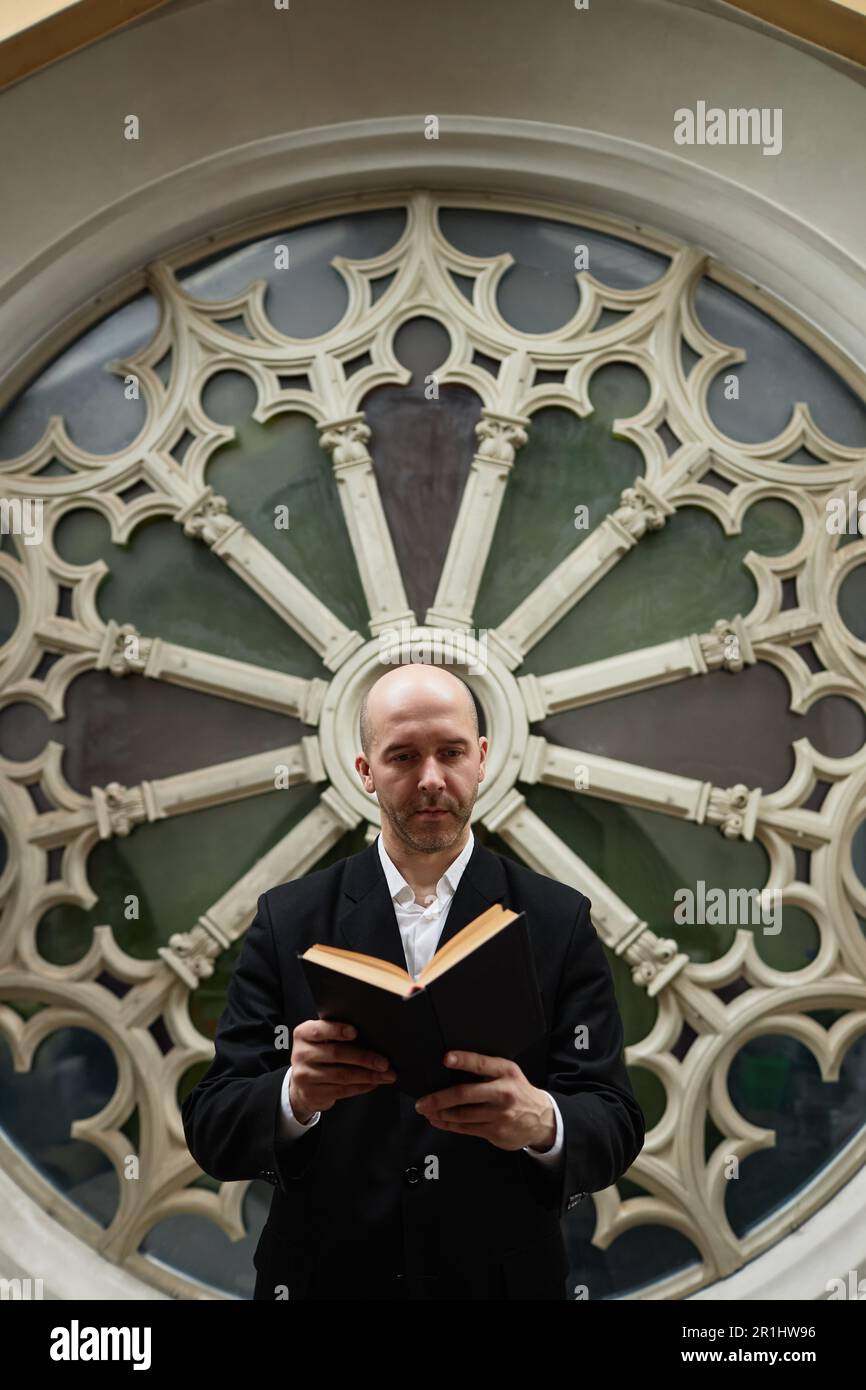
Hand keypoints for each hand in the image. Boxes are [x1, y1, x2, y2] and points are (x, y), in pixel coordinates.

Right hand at [288, 1019, 394, 1121]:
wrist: (302, 1084)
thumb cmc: (319, 1054)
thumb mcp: (321, 1040)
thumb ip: (337, 1034)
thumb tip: (372, 1034)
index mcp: (303, 1034)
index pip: (319, 1030)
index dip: (337, 1030)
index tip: (356, 1032)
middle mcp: (301, 1054)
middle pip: (336, 1054)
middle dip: (364, 1058)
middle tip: (384, 1062)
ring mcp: (305, 1075)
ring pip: (342, 1075)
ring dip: (368, 1075)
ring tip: (386, 1075)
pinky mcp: (313, 1093)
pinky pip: (342, 1090)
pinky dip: (362, 1086)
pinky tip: (373, 1083)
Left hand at [414, 1051, 555, 1150]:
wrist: (542, 1119)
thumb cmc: (518, 1091)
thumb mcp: (509, 1073)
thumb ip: (487, 1070)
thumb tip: (452, 1065)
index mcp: (506, 1072)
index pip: (481, 1064)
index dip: (463, 1060)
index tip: (445, 1058)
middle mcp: (503, 1093)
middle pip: (465, 1094)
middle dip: (439, 1098)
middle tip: (422, 1101)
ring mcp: (499, 1114)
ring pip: (462, 1114)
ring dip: (440, 1113)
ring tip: (426, 1110)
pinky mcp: (495, 1132)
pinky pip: (466, 1128)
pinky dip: (449, 1124)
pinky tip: (438, 1120)